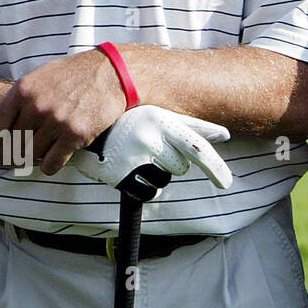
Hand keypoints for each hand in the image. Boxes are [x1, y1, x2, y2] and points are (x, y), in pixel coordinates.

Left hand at [0, 50, 128, 173]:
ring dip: (31, 159)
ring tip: (36, 154)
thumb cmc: (70, 76)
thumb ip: (11, 99)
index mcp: (22, 90)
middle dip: (9, 155)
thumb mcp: (36, 78)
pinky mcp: (76, 135)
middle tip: (11, 160)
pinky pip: (52, 163)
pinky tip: (51, 160)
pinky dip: (48, 166)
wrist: (109, 74)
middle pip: (11, 144)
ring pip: (30, 155)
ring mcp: (56, 122)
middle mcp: (36, 106)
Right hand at [68, 103, 232, 200]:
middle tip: (149, 150)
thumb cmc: (125, 120)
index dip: (215, 168)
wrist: (81, 121)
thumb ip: (190, 126)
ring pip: (163, 180)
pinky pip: (146, 192)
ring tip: (135, 159)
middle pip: (179, 167)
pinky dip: (141, 188)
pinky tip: (129, 172)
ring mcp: (131, 156)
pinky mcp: (118, 174)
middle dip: (170, 164)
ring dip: (154, 175)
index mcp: (159, 119)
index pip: (196, 148)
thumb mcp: (155, 115)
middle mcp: (147, 137)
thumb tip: (224, 135)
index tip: (226, 183)